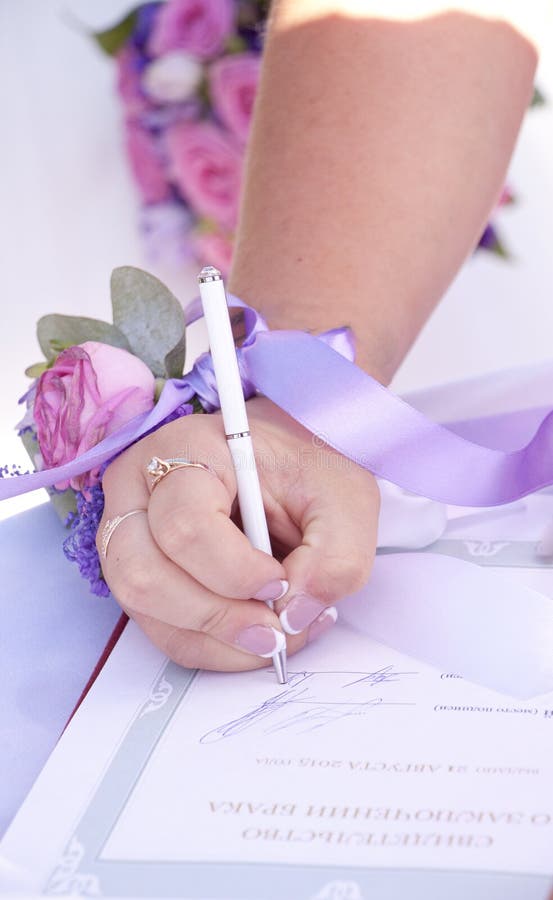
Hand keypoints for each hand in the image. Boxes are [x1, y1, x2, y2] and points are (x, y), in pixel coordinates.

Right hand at [97, 397, 378, 671]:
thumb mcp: (345, 499)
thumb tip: (295, 616)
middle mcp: (140, 490)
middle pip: (143, 574)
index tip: (281, 585)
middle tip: (275, 629)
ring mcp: (127, 533)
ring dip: (215, 638)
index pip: (184, 524)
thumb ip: (336, 556)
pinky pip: (160, 628)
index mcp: (188, 449)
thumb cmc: (303, 472)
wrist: (281, 469)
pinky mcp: (139, 572)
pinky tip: (255, 633)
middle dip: (217, 617)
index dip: (235, 571)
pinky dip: (211, 646)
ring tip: (273, 634)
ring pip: (144, 609)